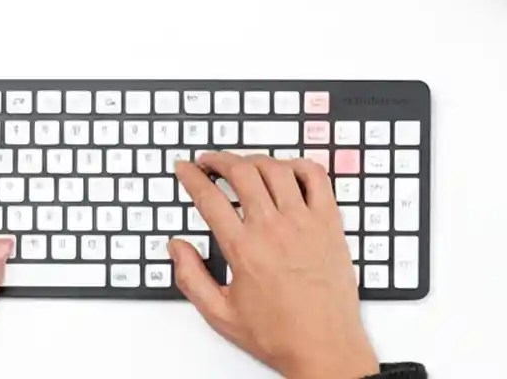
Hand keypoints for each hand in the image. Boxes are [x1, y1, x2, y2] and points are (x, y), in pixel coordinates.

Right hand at [172, 154, 378, 378]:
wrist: (325, 348)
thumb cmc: (280, 334)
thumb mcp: (221, 315)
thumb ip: (191, 278)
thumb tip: (176, 248)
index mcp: (244, 249)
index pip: (209, 197)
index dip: (191, 177)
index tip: (185, 169)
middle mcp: (274, 230)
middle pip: (241, 172)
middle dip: (218, 160)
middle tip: (209, 162)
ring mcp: (305, 223)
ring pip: (275, 169)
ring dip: (253, 160)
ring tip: (242, 166)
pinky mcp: (330, 224)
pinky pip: (316, 178)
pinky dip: (298, 166)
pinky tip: (286, 172)